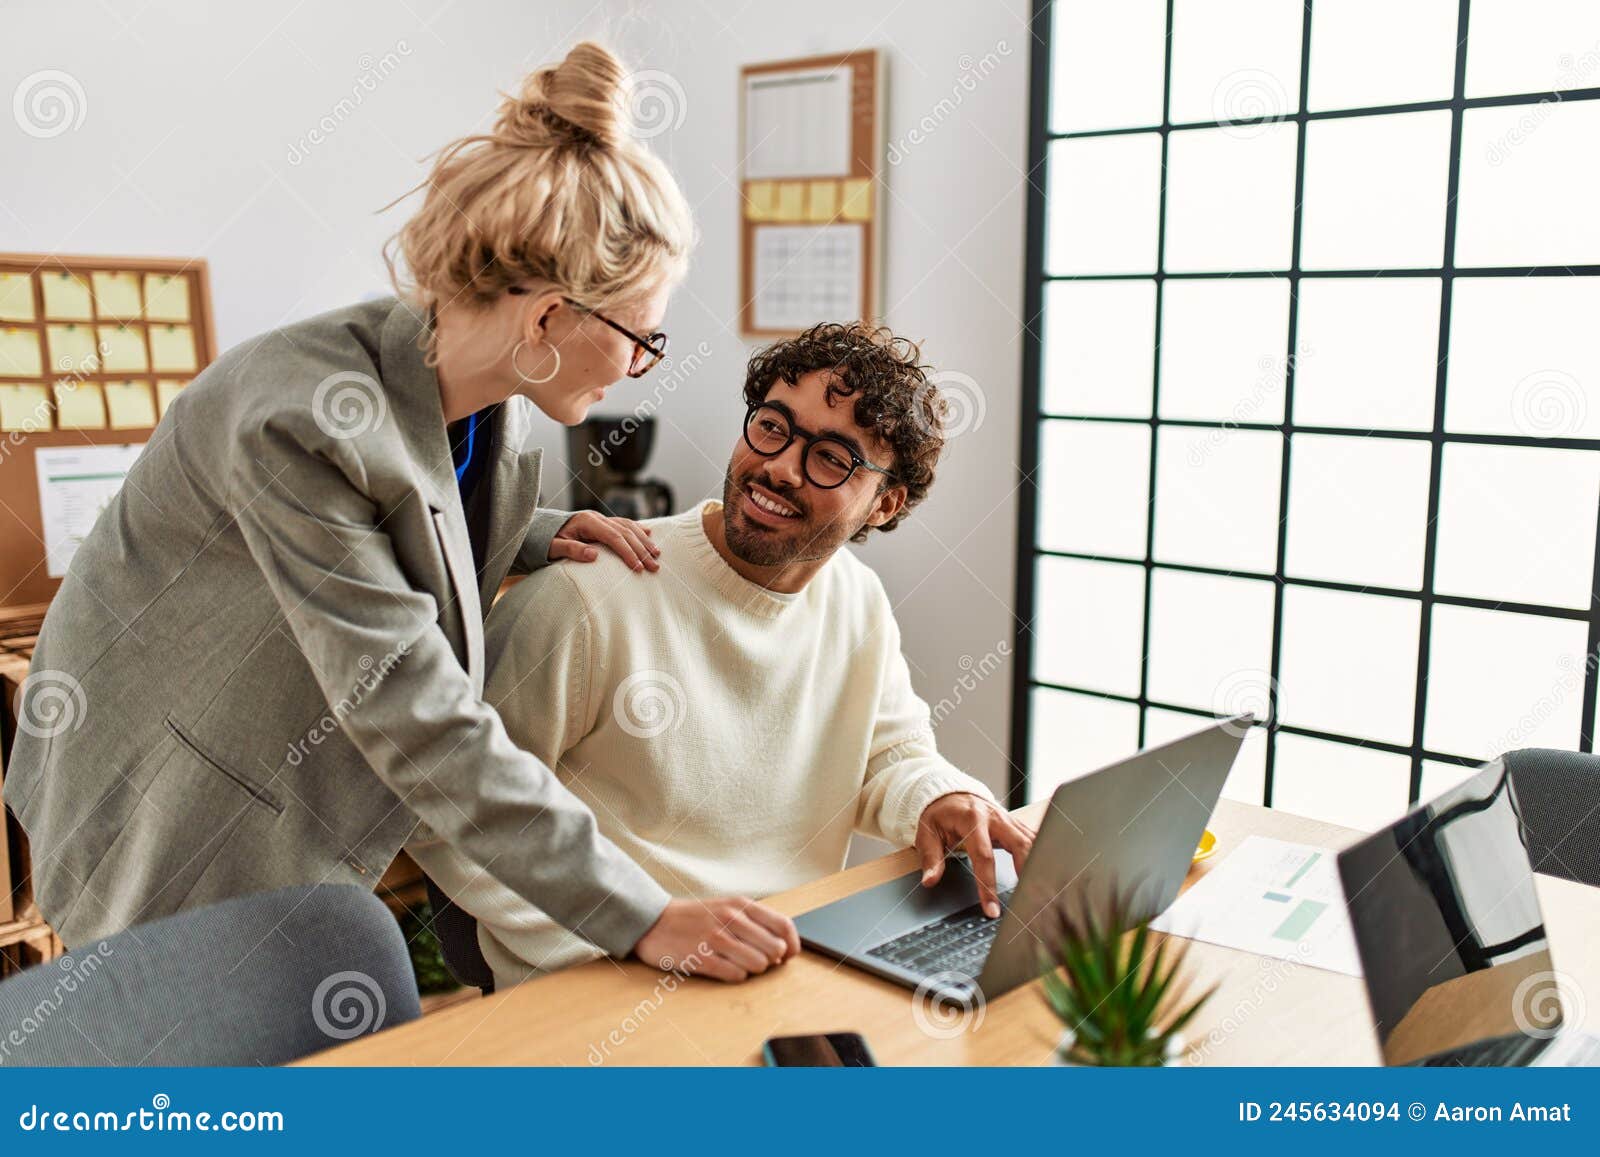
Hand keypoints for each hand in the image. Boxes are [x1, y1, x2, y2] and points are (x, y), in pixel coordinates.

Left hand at [547, 510, 660, 571]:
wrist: (541, 529)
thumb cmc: (547, 541)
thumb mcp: (553, 547)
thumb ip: (571, 550)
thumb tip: (593, 555)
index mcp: (586, 521)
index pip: (614, 537)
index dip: (627, 552)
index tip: (638, 568)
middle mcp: (597, 517)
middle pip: (626, 532)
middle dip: (642, 550)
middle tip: (654, 567)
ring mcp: (601, 518)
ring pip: (629, 527)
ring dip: (644, 541)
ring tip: (657, 555)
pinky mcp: (603, 522)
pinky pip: (625, 524)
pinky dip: (638, 529)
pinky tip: (649, 535)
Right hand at [633, 896, 801, 982]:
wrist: (654, 922)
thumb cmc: (695, 917)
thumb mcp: (727, 907)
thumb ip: (754, 921)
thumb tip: (784, 947)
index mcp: (741, 904)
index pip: (783, 925)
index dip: (792, 945)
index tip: (788, 956)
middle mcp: (732, 919)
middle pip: (774, 949)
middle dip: (771, 960)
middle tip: (756, 960)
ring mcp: (717, 939)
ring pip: (758, 964)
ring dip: (753, 969)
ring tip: (737, 963)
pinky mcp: (703, 959)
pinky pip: (736, 976)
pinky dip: (735, 976)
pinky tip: (723, 967)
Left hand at [915, 792, 1035, 918]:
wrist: (949, 794)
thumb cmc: (939, 815)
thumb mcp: (927, 833)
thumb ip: (931, 858)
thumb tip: (930, 880)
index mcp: (972, 820)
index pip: (984, 857)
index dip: (988, 886)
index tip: (992, 909)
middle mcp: (995, 817)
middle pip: (1020, 845)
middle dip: (1027, 872)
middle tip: (1029, 900)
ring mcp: (1008, 819)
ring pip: (1032, 841)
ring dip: (1038, 865)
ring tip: (1040, 893)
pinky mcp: (1015, 824)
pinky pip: (1033, 839)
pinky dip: (1041, 855)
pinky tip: (1045, 874)